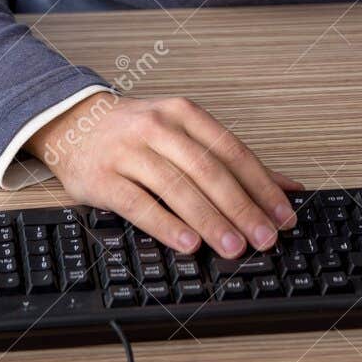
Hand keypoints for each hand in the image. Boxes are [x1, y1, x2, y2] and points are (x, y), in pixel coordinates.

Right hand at [28, 91, 303, 257]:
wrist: (73, 122)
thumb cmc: (136, 132)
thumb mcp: (184, 132)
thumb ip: (233, 160)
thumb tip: (289, 187)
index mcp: (183, 114)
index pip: (231, 150)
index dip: (261, 185)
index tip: (283, 215)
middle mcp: (157, 127)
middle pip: (208, 169)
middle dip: (241, 207)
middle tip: (265, 238)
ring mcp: (128, 151)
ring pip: (176, 186)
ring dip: (209, 219)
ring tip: (233, 246)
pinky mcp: (103, 177)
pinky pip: (138, 203)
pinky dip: (166, 224)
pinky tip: (187, 243)